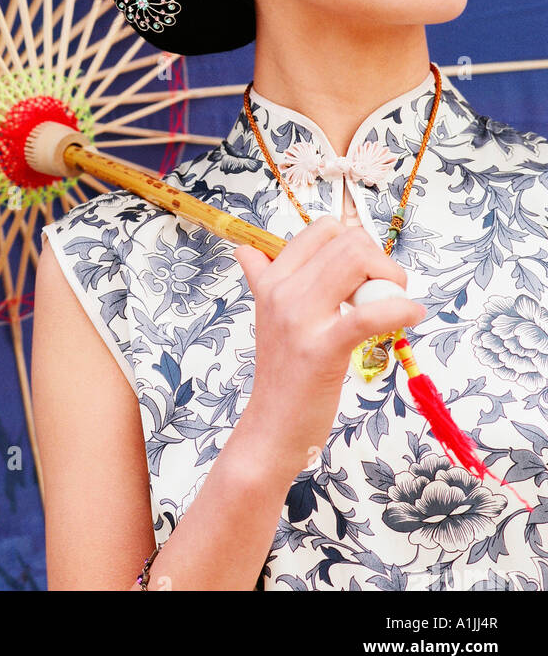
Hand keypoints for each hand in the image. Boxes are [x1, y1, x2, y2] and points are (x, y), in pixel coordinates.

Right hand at [232, 216, 426, 480]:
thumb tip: (246, 251)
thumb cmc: (280, 373)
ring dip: (391, 279)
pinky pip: (366, 315)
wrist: (272, 425)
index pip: (322, 230)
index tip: (366, 273)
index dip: (356, 243)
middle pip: (346, 242)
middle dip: (381, 260)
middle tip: (389, 290)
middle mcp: (281, 292)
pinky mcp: (322, 350)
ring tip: (397, 304)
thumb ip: (259, 279)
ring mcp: (299, 319)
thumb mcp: (265, 317)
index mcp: (271, 280)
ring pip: (356, 264)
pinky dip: (398, 309)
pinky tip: (410, 315)